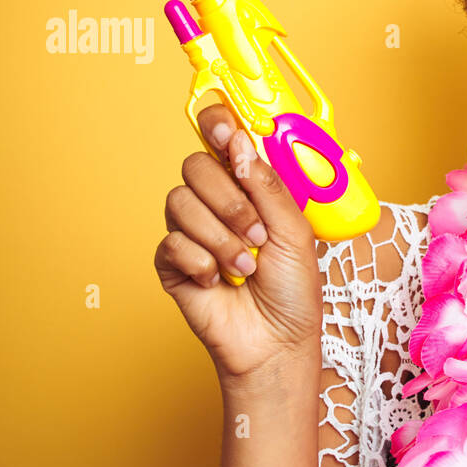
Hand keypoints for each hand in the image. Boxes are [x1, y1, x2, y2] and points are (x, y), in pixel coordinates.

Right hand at [154, 104, 322, 391]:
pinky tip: (218, 280)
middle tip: (257, 233)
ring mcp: (192, 230)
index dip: (218, 124)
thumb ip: (269, 186)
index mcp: (250, 186)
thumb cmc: (293, 289)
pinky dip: (202, 263)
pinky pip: (171, 242)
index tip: (226, 133)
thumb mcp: (296, 232)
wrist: (277, 342)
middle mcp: (217, 201)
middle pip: (195, 166)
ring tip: (245, 266)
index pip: (222, 138)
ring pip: (180, 203)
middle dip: (228, 201)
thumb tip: (241, 145)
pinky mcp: (172, 262)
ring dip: (221, 238)